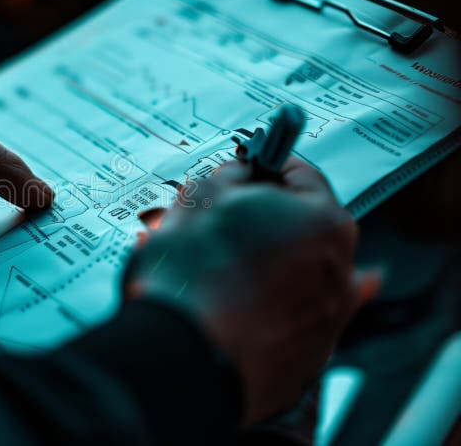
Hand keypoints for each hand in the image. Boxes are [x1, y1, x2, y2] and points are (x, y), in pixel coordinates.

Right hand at [125, 159, 378, 424]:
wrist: (182, 356)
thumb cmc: (193, 275)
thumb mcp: (201, 196)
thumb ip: (231, 177)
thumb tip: (240, 177)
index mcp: (322, 221)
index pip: (301, 174)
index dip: (267, 166)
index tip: (250, 169)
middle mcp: (339, 270)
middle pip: (303, 226)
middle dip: (268, 217)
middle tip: (226, 218)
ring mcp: (328, 318)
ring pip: (300, 273)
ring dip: (272, 263)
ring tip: (222, 266)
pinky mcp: (308, 356)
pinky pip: (293, 317)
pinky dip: (275, 307)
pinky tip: (256, 303)